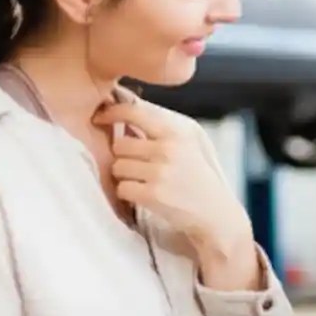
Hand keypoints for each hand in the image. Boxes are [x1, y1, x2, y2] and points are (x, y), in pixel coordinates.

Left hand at [92, 102, 257, 288]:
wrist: (215, 213)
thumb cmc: (197, 174)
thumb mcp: (188, 140)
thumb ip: (159, 125)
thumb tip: (121, 103)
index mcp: (178, 130)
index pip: (134, 111)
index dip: (112, 112)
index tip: (101, 117)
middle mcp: (170, 147)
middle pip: (119, 144)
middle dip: (124, 156)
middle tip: (139, 166)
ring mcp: (161, 171)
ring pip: (117, 166)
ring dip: (125, 176)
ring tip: (145, 181)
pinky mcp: (154, 195)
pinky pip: (122, 188)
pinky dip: (129, 194)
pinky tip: (145, 194)